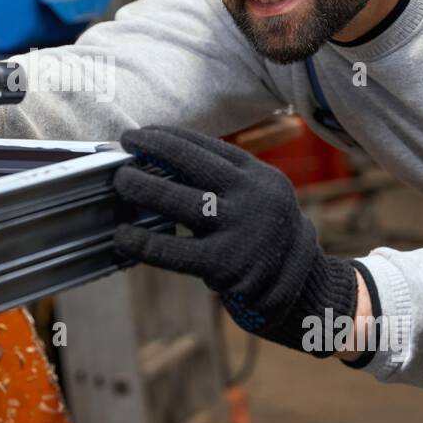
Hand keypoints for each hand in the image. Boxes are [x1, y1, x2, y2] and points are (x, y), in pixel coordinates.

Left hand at [111, 125, 358, 354]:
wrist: (303, 287)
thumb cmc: (266, 236)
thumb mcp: (260, 196)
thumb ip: (223, 179)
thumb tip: (162, 161)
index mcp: (257, 175)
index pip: (204, 145)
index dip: (166, 137)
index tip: (140, 134)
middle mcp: (250, 196)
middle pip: (190, 163)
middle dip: (151, 150)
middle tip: (123, 149)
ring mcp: (238, 229)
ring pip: (179, 200)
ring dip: (143, 186)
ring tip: (119, 181)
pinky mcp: (224, 265)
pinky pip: (173, 250)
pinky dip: (142, 242)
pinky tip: (122, 236)